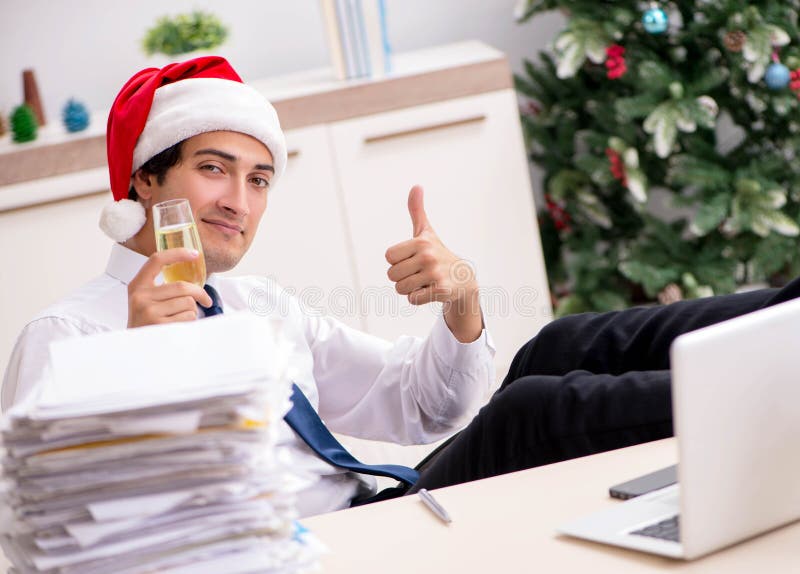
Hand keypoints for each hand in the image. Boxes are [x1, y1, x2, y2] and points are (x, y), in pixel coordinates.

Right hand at [127, 249, 212, 327]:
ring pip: (188, 303)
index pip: (156, 260)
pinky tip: (180, 326)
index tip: (194, 253)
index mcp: (137, 286)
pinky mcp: (159, 326)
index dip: (177, 253)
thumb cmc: (147, 322)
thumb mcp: (145, 301)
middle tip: (206, 300)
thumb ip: (160, 288)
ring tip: (181, 317)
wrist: (134, 348)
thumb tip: (191, 277)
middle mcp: (140, 296)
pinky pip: (188, 317)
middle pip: (182, 286)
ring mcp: (149, 311)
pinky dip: (190, 321)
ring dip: (192, 310)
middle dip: (200, 293)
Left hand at [385, 186, 481, 341]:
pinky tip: (431, 290)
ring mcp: (435, 274)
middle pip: (392, 275)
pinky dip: (418, 298)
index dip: (397, 261)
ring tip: (424, 281)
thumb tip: (416, 185)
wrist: (463, 278)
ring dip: (410, 289)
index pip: (389, 257)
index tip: (412, 259)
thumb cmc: (438, 253)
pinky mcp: (440, 290)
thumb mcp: (426, 232)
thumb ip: (417, 211)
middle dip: (402, 277)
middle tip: (418, 273)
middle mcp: (428, 256)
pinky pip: (412, 299)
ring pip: (401, 288)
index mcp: (420, 242)